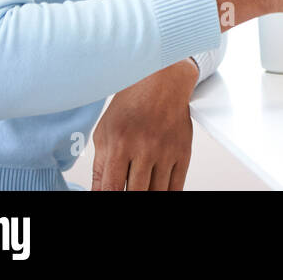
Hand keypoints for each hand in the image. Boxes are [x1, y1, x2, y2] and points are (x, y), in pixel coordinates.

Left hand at [90, 59, 196, 190]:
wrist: (162, 82)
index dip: (109, 201)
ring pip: (157, 193)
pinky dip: (167, 194)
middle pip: (136, 193)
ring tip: (141, 187)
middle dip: (130, 197)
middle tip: (129, 189)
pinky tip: (157, 190)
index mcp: (120, 144)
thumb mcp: (104, 133)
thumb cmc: (131, 106)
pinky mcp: (183, 152)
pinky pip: (177, 186)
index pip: (112, 189)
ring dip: (148, 194)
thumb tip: (98, 193)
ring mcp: (166, 152)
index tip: (110, 200)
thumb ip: (99, 168)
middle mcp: (145, 148)